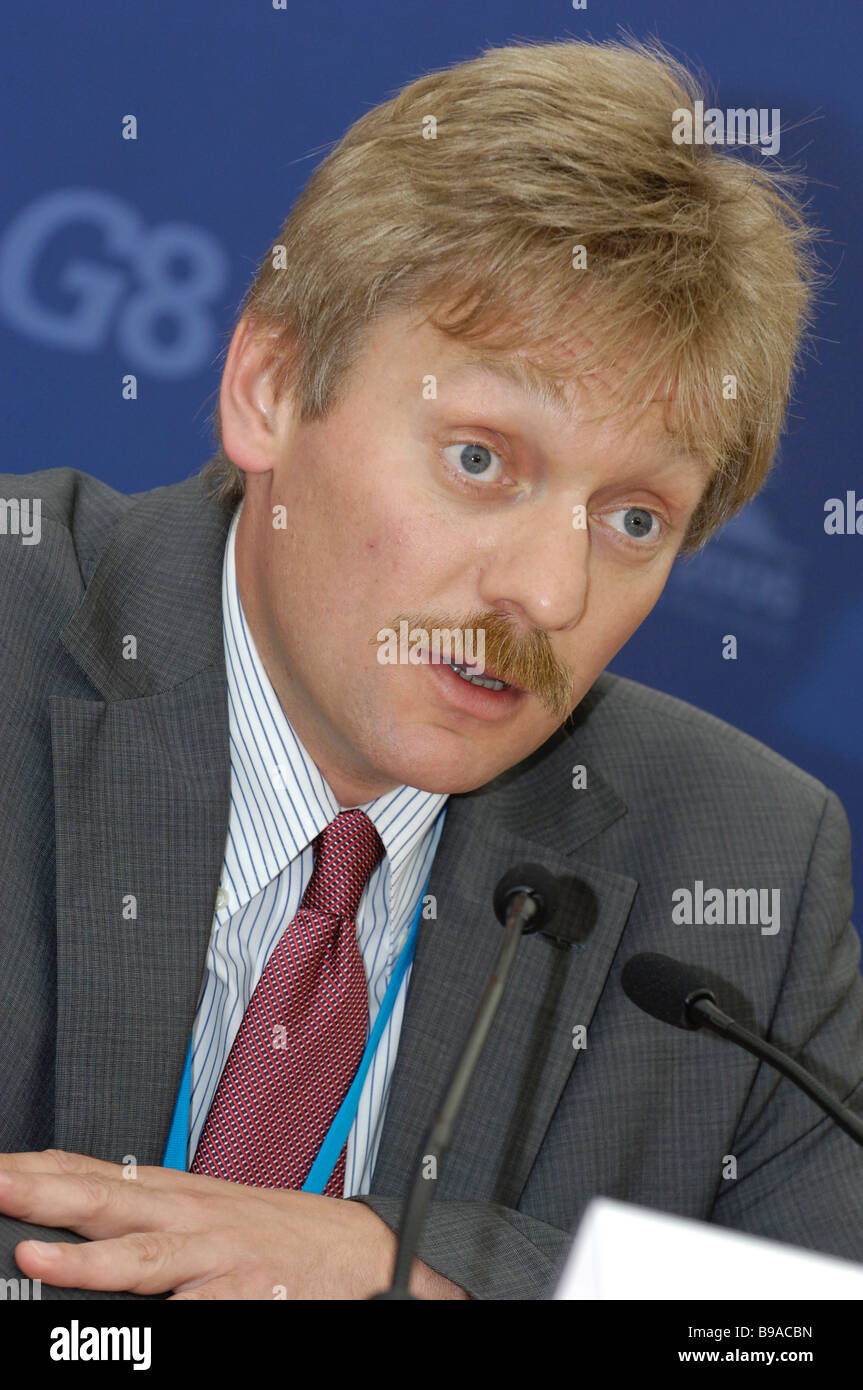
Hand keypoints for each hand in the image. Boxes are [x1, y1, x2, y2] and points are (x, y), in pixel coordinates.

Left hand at [0, 1149, 468, 1298]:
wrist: (355, 1249)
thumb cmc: (272, 1231)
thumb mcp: (201, 1207)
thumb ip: (140, 1210)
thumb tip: (72, 1204)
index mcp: (172, 1192)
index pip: (90, 1171)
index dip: (34, 1169)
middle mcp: (189, 1214)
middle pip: (105, 1201)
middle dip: (42, 1194)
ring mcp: (215, 1254)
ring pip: (142, 1257)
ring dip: (87, 1260)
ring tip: (36, 1257)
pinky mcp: (244, 1294)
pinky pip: (195, 1313)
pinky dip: (165, 1320)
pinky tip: (134, 1328)